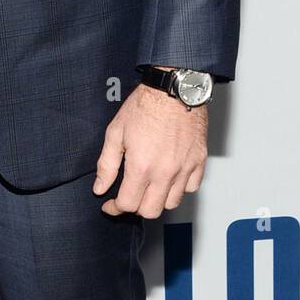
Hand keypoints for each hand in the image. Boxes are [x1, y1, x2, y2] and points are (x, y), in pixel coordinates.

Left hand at [93, 81, 207, 217]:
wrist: (173, 88)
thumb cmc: (145, 105)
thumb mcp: (115, 132)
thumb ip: (106, 164)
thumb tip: (100, 188)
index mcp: (141, 166)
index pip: (128, 204)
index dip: (115, 207)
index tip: (110, 204)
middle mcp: (165, 172)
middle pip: (150, 211)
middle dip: (135, 207)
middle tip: (129, 195)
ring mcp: (184, 168)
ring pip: (172, 203)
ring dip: (158, 200)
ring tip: (149, 186)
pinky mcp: (199, 161)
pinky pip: (191, 187)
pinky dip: (179, 188)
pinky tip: (170, 176)